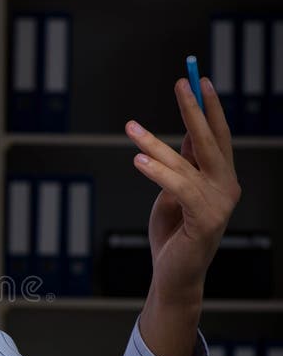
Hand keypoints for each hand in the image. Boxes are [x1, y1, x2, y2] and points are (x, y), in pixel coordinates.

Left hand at [126, 77, 240, 304]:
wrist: (174, 275)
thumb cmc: (173, 234)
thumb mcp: (176, 190)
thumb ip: (184, 164)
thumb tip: (188, 131)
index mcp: (222, 178)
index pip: (217, 136)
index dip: (208, 107)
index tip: (196, 80)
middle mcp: (227, 187)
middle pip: (210, 140)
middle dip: (194, 109)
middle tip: (181, 82)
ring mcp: (220, 204)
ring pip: (185, 164)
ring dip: (154, 143)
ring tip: (129, 127)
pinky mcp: (206, 220)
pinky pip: (179, 187)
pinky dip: (158, 172)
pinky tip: (138, 159)